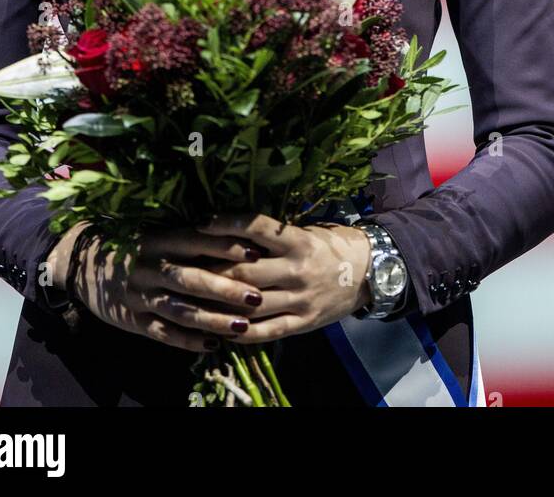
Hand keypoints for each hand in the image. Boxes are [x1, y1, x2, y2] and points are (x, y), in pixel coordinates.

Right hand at [42, 220, 276, 353]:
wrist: (80, 264)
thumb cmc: (130, 244)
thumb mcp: (153, 233)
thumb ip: (186, 238)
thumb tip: (235, 235)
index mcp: (156, 240)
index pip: (196, 242)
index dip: (225, 247)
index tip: (256, 253)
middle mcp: (148, 267)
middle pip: (191, 278)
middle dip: (225, 288)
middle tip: (257, 295)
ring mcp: (139, 296)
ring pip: (180, 310)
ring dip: (213, 319)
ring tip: (243, 325)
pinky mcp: (132, 321)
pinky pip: (163, 333)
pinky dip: (188, 341)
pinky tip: (212, 345)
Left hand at [191, 211, 373, 345]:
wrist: (369, 272)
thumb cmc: (330, 245)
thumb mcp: (306, 231)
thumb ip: (274, 235)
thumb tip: (229, 228)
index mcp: (299, 241)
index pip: (258, 228)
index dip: (227, 224)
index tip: (201, 222)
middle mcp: (298, 269)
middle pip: (246, 270)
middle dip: (212, 268)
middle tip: (184, 264)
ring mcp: (300, 299)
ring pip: (251, 304)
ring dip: (219, 304)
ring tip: (192, 299)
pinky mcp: (302, 324)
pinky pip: (267, 331)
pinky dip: (240, 332)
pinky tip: (219, 329)